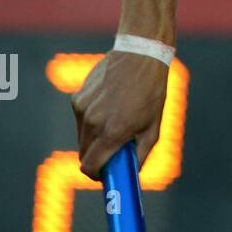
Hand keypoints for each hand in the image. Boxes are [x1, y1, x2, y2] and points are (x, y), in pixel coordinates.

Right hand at [71, 49, 169, 180]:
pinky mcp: (77, 98)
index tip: (106, 174)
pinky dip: (91, 120)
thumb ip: (140, 154)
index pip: (90, 168)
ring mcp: (82, 109)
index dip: (97, 175)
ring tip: (116, 120)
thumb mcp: (154, 126)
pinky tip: (109, 104)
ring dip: (95, 138)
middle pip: (84, 155)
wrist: (140, 55)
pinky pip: (80, 119)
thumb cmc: (151, 92)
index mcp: (113, 132)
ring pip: (81, 137)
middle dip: (97, 157)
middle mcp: (93, 122)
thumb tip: (131, 173)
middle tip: (113, 150)